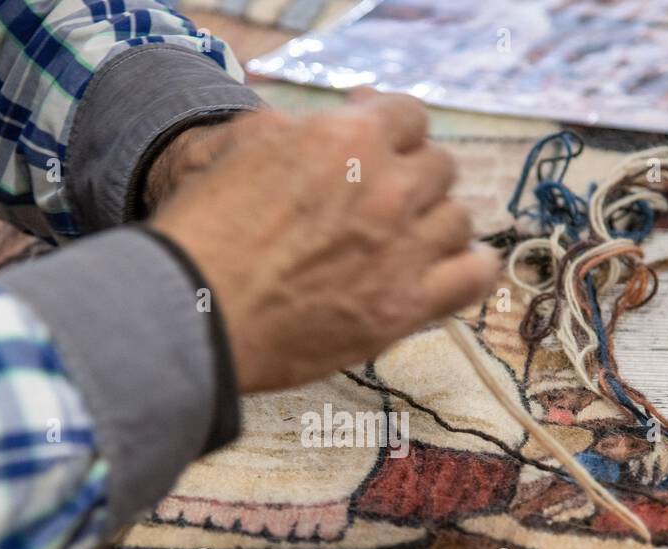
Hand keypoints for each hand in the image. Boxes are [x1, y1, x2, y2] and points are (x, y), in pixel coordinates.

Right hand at [150, 90, 499, 392]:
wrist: (193, 313)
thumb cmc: (204, 234)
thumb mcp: (241, 148)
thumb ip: (298, 130)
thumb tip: (328, 124)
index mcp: (346, 139)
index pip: (409, 115)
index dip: (394, 131)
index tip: (379, 146)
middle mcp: (387, 188)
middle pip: (440, 166)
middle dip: (414, 178)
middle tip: (386, 202)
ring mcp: (403, 248)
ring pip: (458, 219)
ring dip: (436, 225)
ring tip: (408, 241)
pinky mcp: (406, 307)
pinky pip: (474, 276)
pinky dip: (470, 268)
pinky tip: (451, 269)